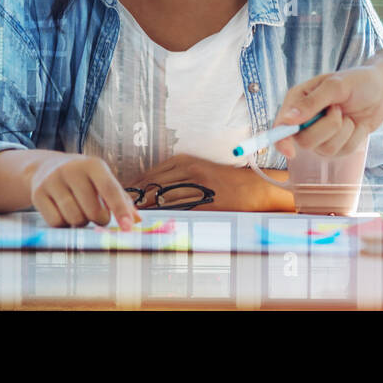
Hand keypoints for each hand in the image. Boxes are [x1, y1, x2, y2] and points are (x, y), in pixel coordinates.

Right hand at [29, 154, 137, 229]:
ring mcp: (53, 181)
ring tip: (79, 211)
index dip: (121, 210)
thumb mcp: (101, 180)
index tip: (129, 227)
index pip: (110, 189)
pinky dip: (63, 224)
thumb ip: (120, 199)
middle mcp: (72, 169)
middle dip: (99, 219)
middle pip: (92, 210)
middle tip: (97, 214)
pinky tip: (63, 213)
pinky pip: (56, 222)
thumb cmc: (82, 178)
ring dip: (81, 222)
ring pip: (74, 218)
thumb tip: (136, 221)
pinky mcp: (38, 194)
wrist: (46, 167)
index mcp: (93, 164)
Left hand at [126, 154, 290, 211]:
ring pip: (165, 197)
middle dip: (138, 195)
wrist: (258, 189)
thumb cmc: (231, 179)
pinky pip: (180, 210)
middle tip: (123, 205)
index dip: (138, 184)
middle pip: (155, 184)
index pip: (154, 172)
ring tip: (134, 214)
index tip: (125, 192)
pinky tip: (157, 222)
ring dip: (147, 206)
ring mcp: (199, 188)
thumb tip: (156, 188)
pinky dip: (166, 215)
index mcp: (190, 161)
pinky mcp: (207, 204)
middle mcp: (191, 172)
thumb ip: (181, 175)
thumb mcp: (204, 169)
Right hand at [272, 65, 382, 158]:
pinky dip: (354, 137)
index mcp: (298, 100)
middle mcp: (305, 120)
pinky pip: (342, 152)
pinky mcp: (336, 145)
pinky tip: (356, 124)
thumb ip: (312, 102)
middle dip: (327, 128)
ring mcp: (320, 135)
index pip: (281, 125)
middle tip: (338, 109)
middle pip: (304, 141)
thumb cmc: (358, 82)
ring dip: (343, 132)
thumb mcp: (336, 85)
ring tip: (349, 115)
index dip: (281, 140)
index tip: (290, 151)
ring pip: (325, 149)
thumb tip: (288, 119)